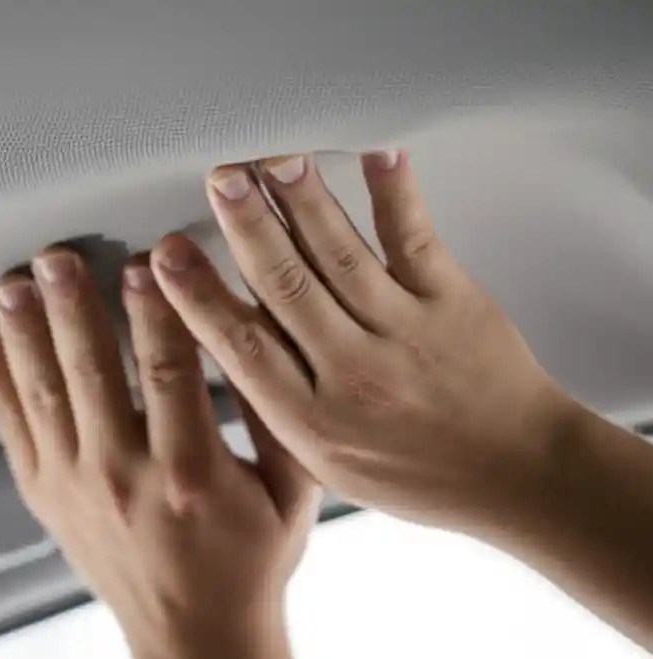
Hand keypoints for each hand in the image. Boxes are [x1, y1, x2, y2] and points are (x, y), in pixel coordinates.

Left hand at [0, 247, 318, 658]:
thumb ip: (275, 416)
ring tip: (12, 284)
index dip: (155, 308)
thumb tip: (257, 338)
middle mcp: (124, 477)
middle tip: (59, 257)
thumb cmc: (245, 563)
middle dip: (73, 307)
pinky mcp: (44, 493)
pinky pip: (10, 424)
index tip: (149, 258)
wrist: (194, 633)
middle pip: (93, 374)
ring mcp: (75, 486)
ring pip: (43, 393)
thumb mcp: (293, 494)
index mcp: (191, 472)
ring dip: (24, 332)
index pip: (168, 370)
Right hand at [148, 151, 574, 531]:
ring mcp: (405, 333)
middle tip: (218, 179)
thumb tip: (229, 342)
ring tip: (271, 158)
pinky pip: (415, 240)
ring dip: (303, 201)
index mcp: (313, 420)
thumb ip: (279, 406)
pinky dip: (393, 195)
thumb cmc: (417, 472)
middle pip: (286, 286)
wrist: (520, 476)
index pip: (243, 346)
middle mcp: (354, 373)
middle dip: (246, 227)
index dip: (199, 296)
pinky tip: (374, 154)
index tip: (165, 256)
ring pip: (342, 255)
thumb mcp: (328, 464)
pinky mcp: (453, 303)